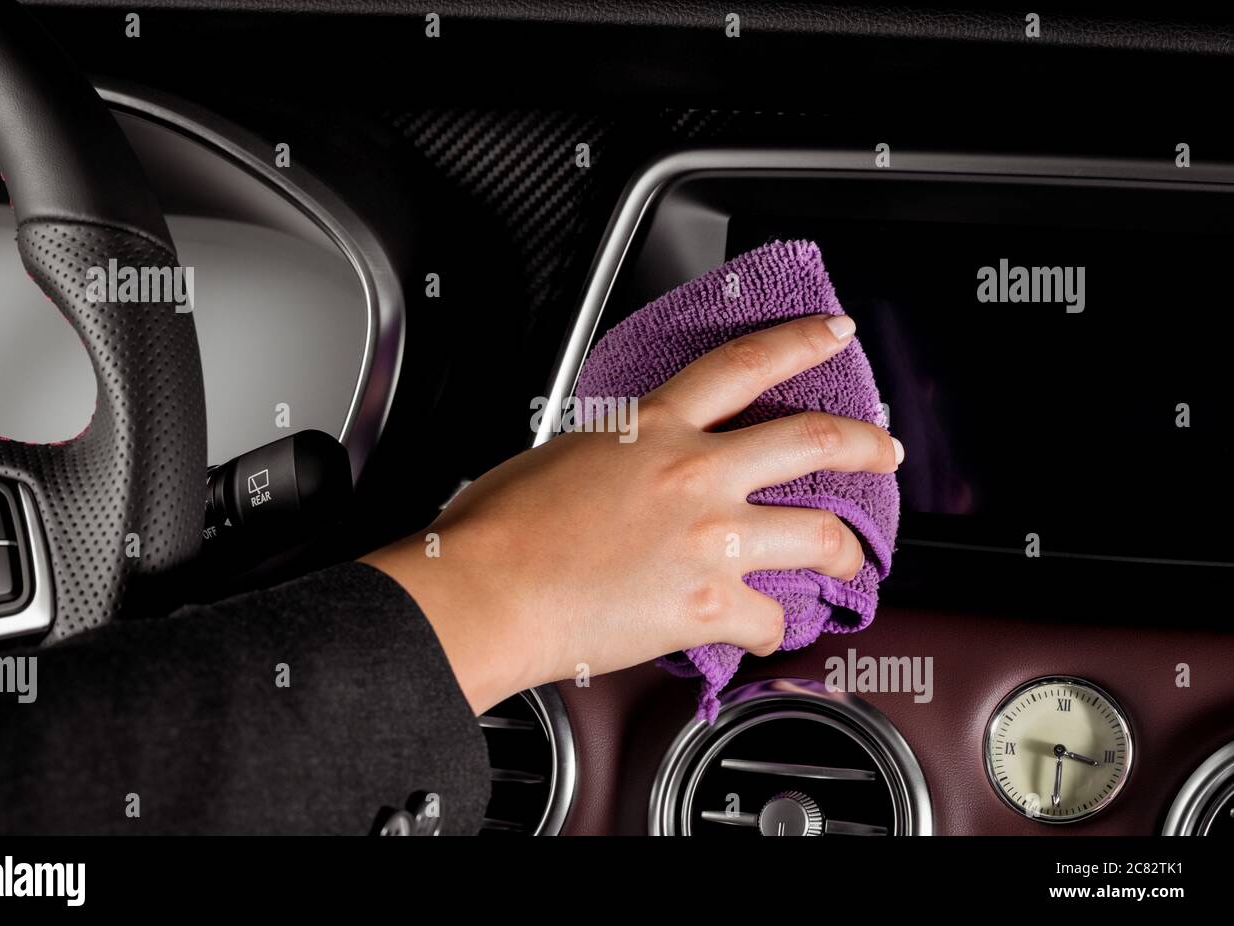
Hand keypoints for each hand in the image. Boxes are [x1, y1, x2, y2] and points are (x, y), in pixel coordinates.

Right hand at [363, 314, 902, 713]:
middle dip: (866, 445)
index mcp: (653, 428)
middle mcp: (696, 473)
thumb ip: (619, 452)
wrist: (488, 592)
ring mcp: (711, 538)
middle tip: (885, 452)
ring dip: (847, 551)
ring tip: (852, 561)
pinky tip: (766, 631)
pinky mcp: (709, 603)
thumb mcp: (561, 454)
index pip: (745, 365)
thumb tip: (633, 465)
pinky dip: (774, 629)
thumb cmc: (500, 529)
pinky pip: (771, 618)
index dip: (801, 342)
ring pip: (820, 534)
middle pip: (814, 441)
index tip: (834, 333)